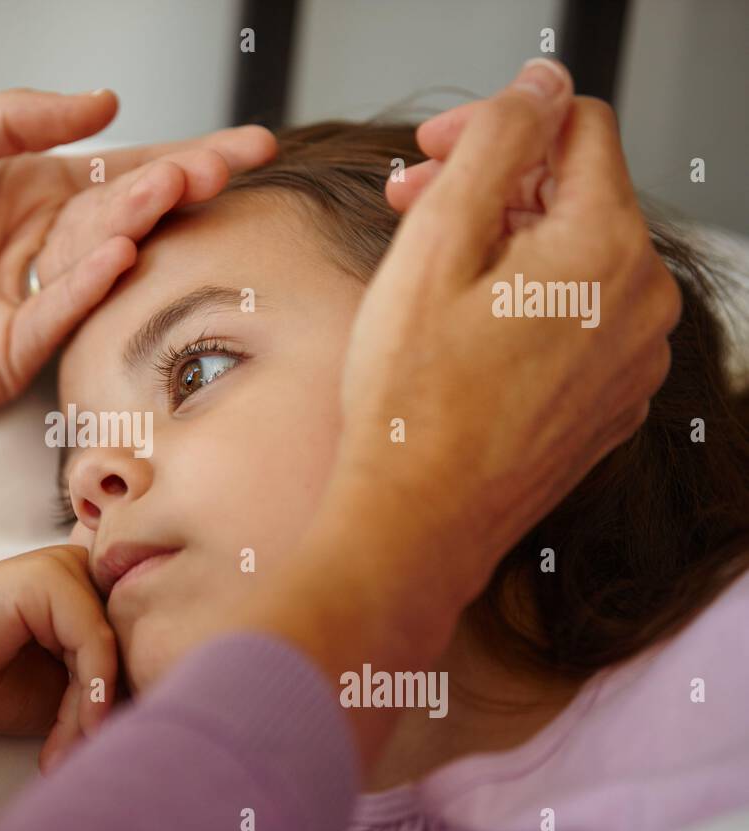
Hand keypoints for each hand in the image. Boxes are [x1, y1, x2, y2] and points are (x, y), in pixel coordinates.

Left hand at [0, 88, 276, 442]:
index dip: (177, 157)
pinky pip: (56, 321)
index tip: (241, 146)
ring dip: (141, 226)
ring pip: (98, 265)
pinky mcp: (0, 363)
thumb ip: (4, 123)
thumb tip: (101, 104)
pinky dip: (86, 288)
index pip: (111, 171)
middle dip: (177, 187)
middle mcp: (24, 250)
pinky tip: (114, 250)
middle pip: (120, 215)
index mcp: (8, 192)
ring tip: (179, 188)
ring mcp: (16, 308)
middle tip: (226, 165)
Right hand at [0, 546, 117, 772]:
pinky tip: (78, 729)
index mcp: (89, 588)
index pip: (136, 642)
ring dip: (95, 711)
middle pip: (130, 643)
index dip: (126, 699)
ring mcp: (66, 565)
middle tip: (82, 757)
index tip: (105, 750)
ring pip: (116, 648)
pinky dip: (92, 693)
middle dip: (110, 709)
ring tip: (66, 752)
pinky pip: (95, 642)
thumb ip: (107, 687)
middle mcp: (83, 569)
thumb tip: (167, 706)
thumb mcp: (63, 691)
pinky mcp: (49, 576)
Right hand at [122, 61, 677, 771]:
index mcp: (605, 250)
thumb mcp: (434, 246)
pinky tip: (462, 329)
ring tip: (428, 273)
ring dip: (503, 244)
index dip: (496, 123)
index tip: (433, 152)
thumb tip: (537, 88)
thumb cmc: (410, 403)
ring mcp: (631, 358)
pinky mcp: (608, 401)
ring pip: (574, 257)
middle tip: (411, 205)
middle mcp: (641, 301)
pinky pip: (578, 319)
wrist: (415, 523)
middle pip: (574, 194)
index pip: (575, 127)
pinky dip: (524, 303)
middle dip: (491, 186)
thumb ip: (495, 145)